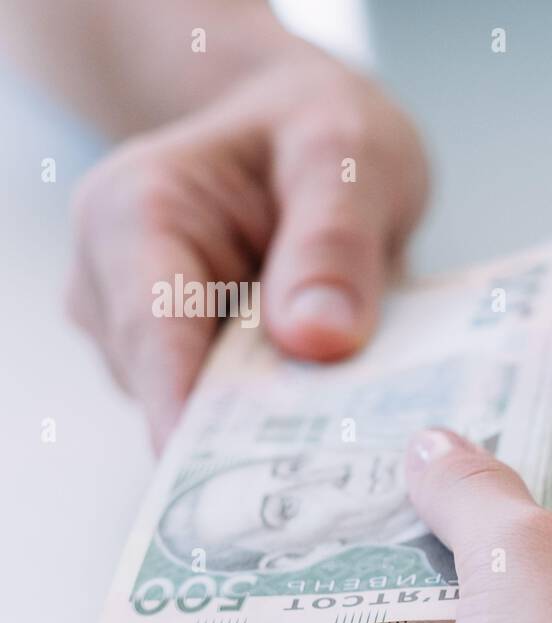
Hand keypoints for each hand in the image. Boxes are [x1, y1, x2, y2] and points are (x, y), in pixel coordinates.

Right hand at [67, 49, 427, 449]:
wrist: (314, 129)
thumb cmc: (323, 129)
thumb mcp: (350, 157)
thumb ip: (334, 240)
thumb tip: (318, 339)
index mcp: (137, 215)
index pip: (156, 339)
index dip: (197, 421)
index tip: (246, 486)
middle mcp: (117, 279)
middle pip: (174, 390)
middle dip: (254, 435)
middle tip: (343, 476)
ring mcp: (143, 328)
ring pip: (202, 412)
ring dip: (275, 428)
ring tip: (356, 437)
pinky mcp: (186, 361)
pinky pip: (229, 410)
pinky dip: (283, 418)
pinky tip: (339, 418)